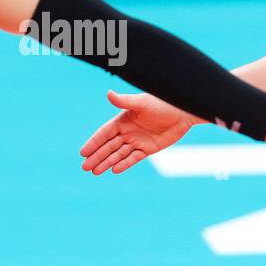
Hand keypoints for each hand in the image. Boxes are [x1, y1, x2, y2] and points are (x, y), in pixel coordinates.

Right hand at [79, 90, 197, 175]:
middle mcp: (128, 131)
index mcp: (123, 119)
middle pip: (109, 146)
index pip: (104, 133)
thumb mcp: (142, 102)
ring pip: (118, 154)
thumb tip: (108, 94)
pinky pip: (133, 158)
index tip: (83, 153)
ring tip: (95, 172)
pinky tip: (114, 170)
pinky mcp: (148, 148)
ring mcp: (137, 141)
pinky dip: (124, 164)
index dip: (93, 143)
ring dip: (107, 162)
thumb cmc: (162, 102)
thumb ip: (124, 101)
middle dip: (96, 156)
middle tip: (85, 167)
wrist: (182, 111)